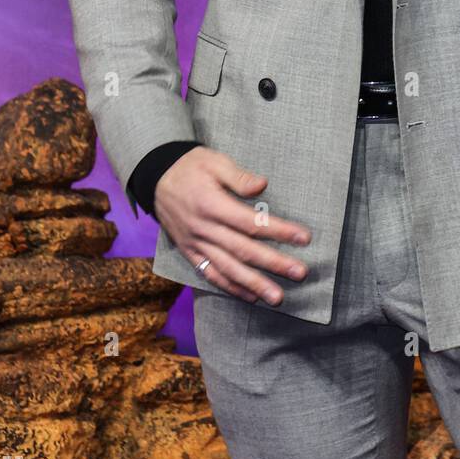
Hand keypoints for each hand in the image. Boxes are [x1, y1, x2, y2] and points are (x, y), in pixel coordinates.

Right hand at [154, 146, 311, 304]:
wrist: (156, 178)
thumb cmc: (191, 167)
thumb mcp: (214, 161)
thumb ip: (239, 176)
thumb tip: (263, 185)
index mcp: (212, 205)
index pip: (251, 222)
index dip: (278, 231)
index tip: (303, 237)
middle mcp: (204, 229)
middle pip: (243, 250)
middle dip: (273, 263)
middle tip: (299, 273)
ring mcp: (196, 244)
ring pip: (228, 269)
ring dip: (254, 284)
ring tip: (277, 297)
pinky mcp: (190, 253)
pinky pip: (211, 274)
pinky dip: (231, 288)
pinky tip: (251, 296)